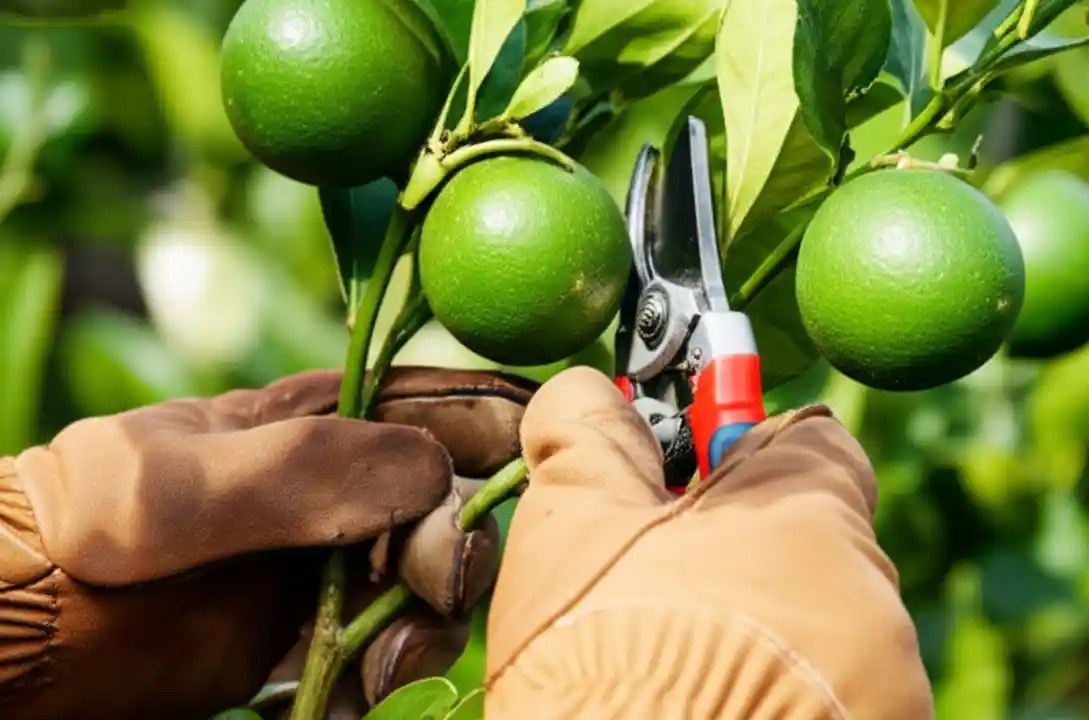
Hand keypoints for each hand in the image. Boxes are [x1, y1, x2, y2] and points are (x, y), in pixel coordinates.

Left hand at [0, 367, 534, 719]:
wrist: (19, 631)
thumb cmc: (77, 528)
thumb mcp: (175, 487)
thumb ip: (305, 471)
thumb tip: (433, 474)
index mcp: (318, 422)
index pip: (437, 403)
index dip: (498, 426)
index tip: (533, 468)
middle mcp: (341, 488)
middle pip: (455, 505)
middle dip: (460, 548)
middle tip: (427, 591)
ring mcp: (331, 565)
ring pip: (432, 588)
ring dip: (426, 628)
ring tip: (374, 667)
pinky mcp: (313, 635)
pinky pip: (386, 651)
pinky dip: (385, 677)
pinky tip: (344, 695)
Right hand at [483, 367, 932, 719]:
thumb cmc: (599, 664)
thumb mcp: (571, 529)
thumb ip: (590, 437)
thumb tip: (585, 394)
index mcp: (808, 511)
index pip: (808, 437)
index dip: (740, 448)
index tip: (690, 471)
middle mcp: (871, 593)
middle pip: (815, 537)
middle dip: (747, 550)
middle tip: (665, 585)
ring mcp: (888, 684)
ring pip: (825, 624)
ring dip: (769, 629)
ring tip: (684, 668)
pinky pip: (837, 694)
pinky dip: (791, 696)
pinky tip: (717, 710)